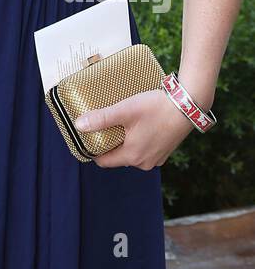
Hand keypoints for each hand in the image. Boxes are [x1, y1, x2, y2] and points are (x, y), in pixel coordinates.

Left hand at [74, 89, 193, 168]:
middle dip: (109, 143)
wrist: (188, 105)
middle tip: (104, 125)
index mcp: (132, 156)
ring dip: (125, 141)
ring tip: (121, 123)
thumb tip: (79, 125)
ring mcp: (157, 158)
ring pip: (132, 153)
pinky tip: (139, 125)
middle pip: (118, 157)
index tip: (87, 137)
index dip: (93, 150)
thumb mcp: (125, 111)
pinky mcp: (165, 150)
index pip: (104, 162)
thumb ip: (101, 119)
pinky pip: (145, 149)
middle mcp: (144, 163)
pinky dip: (139, 140)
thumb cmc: (156, 108)